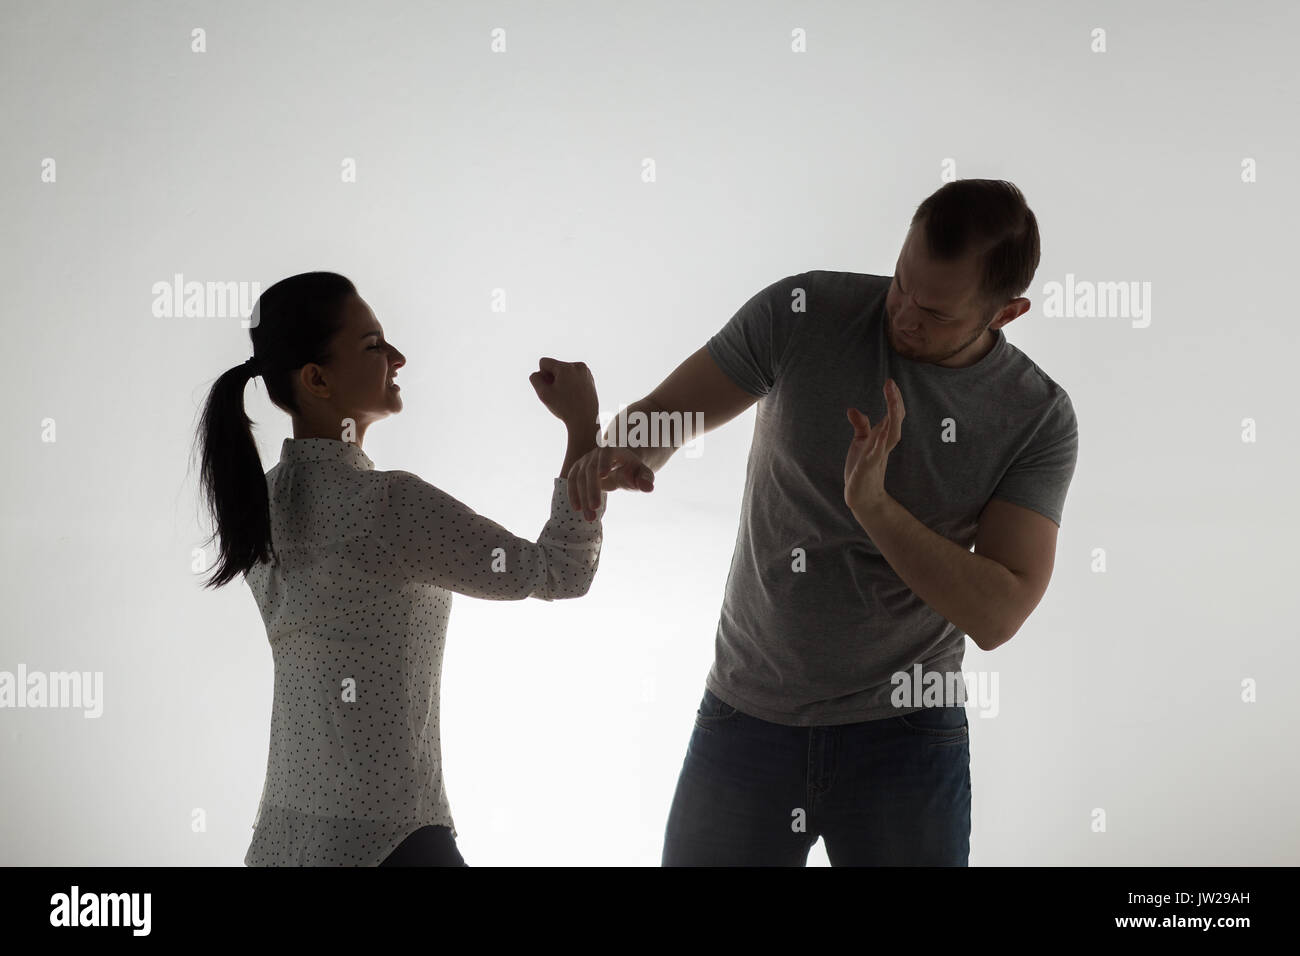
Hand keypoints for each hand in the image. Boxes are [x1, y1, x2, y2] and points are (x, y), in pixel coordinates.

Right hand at [529, 357, 597, 430]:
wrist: (585, 420)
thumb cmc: (564, 408)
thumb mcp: (543, 394)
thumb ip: (535, 379)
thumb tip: (538, 373)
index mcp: (566, 367)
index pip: (544, 362)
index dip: (543, 376)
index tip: (551, 389)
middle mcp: (577, 366)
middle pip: (555, 366)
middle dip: (553, 378)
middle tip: (560, 395)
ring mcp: (585, 371)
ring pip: (564, 371)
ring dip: (562, 381)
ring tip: (568, 396)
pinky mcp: (589, 378)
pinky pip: (573, 376)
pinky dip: (571, 383)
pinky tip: (574, 396)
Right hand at [567, 444, 654, 520]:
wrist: (621, 464)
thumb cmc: (634, 470)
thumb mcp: (643, 473)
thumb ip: (646, 479)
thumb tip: (648, 488)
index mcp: (614, 450)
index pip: (607, 453)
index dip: (604, 462)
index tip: (603, 475)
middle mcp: (596, 454)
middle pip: (591, 469)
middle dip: (592, 489)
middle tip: (596, 508)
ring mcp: (585, 461)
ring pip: (579, 478)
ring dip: (583, 498)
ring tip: (590, 517)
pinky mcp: (578, 470)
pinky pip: (571, 481)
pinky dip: (573, 494)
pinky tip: (577, 509)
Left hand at [844, 378, 903, 519]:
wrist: (860, 495)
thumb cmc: (861, 468)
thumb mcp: (860, 442)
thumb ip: (860, 426)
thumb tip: (853, 409)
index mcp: (882, 437)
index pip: (893, 415)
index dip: (893, 399)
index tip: (890, 382)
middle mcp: (884, 445)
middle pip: (895, 421)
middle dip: (895, 403)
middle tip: (891, 385)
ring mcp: (878, 456)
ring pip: (891, 435)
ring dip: (892, 418)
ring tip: (892, 401)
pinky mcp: (868, 467)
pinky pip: (877, 454)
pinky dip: (880, 443)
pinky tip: (881, 433)